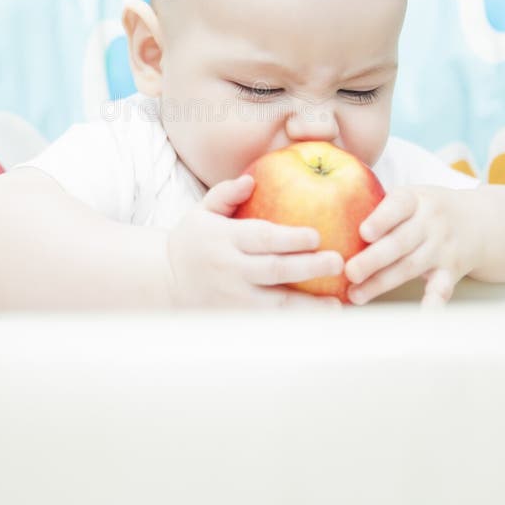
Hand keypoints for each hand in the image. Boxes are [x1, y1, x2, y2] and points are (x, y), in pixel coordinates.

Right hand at [166, 173, 344, 309]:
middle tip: (338, 262)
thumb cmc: (193, 241)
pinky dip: (294, 324)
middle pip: (274, 271)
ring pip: (275, 306)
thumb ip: (225, 194)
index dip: (289, 238)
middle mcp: (230, 270)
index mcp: (224, 239)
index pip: (261, 238)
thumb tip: (251, 180)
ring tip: (337, 305)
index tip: (317, 236)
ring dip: (308, 306)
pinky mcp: (235, 319)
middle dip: (308, 268)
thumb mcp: (202, 211)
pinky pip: (270, 324)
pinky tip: (319, 322)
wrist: (166, 281)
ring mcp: (233, 299)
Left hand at [344, 185, 483, 306]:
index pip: (398, 205)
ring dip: (382, 283)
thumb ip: (376, 204)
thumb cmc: (423, 209)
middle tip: (348, 272)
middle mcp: (430, 223)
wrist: (477, 221)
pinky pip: (443, 286)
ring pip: (411, 266)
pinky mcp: (451, 270)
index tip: (363, 232)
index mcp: (414, 199)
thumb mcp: (407, 196)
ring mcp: (441, 247)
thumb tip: (325, 216)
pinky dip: (434, 300)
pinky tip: (424, 312)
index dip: (381, 219)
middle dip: (373, 259)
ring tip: (356, 295)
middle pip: (400, 242)